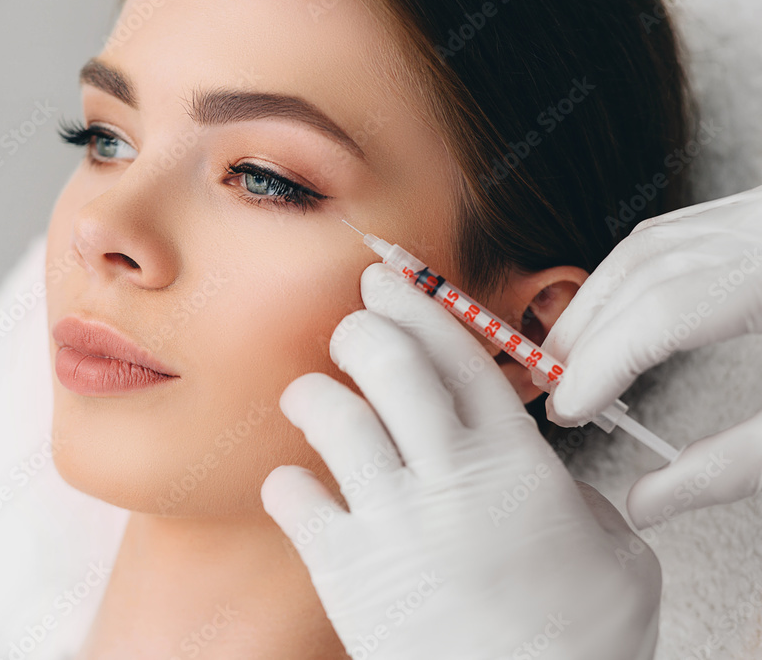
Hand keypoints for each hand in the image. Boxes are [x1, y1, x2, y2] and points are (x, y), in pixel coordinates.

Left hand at [261, 263, 660, 659]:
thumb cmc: (577, 643)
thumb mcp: (616, 554)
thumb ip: (574, 495)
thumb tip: (541, 479)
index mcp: (514, 464)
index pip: (458, 354)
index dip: (419, 304)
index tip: (391, 280)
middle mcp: (445, 479)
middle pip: (386, 362)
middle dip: (361, 329)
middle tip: (353, 330)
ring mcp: (388, 521)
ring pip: (330, 416)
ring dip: (312, 395)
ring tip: (312, 400)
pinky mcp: (344, 569)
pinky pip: (291, 495)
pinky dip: (288, 482)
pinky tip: (301, 488)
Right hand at [538, 184, 761, 528]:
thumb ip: (730, 466)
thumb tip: (649, 501)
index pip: (663, 312)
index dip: (603, 363)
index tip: (572, 410)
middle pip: (641, 271)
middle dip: (585, 335)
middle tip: (558, 395)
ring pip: (647, 246)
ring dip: (597, 302)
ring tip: (572, 359)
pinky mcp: (760, 214)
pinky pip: (672, 233)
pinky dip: (627, 276)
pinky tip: (615, 311)